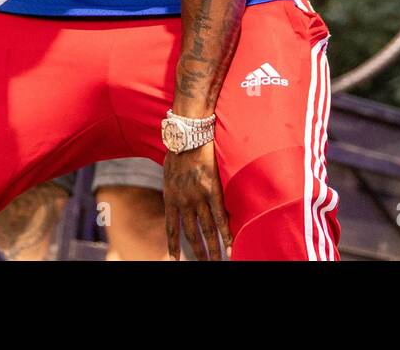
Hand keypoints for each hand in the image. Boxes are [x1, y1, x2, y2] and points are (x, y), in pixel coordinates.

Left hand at [163, 142, 231, 260]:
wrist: (188, 133)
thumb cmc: (179, 148)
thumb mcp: (168, 171)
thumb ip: (173, 187)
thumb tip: (175, 194)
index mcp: (170, 197)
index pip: (172, 228)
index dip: (173, 245)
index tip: (175, 260)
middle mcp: (183, 202)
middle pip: (192, 234)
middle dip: (198, 253)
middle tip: (204, 265)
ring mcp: (198, 197)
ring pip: (207, 230)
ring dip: (213, 249)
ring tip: (218, 262)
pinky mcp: (213, 190)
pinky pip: (220, 217)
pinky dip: (225, 234)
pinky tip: (230, 246)